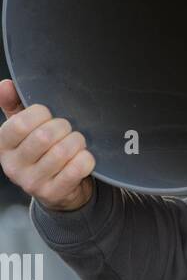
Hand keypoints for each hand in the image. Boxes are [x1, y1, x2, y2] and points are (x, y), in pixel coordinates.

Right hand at [0, 78, 94, 210]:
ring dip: (76, 142)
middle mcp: (13, 167)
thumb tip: (6, 86)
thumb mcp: (23, 128)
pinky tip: (84, 157)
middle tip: (68, 128)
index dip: (41, 114)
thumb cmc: (40, 151)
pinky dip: (85, 159)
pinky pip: (75, 170)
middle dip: (63, 127)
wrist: (57, 190)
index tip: (48, 115)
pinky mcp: (53, 194)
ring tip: (77, 142)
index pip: (21, 123)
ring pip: (61, 153)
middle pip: (44, 137)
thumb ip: (13, 104)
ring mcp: (33, 183)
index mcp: (3, 146)